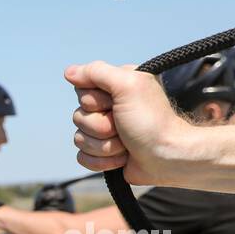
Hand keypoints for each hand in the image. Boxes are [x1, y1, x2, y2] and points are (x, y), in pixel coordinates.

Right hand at [64, 61, 190, 185]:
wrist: (166, 157)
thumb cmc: (151, 121)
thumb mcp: (128, 86)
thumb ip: (97, 72)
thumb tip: (68, 72)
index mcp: (115, 86)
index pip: (82, 91)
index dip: (94, 102)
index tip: (115, 104)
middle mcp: (109, 106)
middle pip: (78, 116)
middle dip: (100, 127)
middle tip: (123, 126)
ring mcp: (105, 131)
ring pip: (79, 139)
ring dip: (104, 146)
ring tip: (126, 145)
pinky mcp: (103, 152)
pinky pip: (82, 157)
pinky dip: (101, 161)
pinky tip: (120, 158)